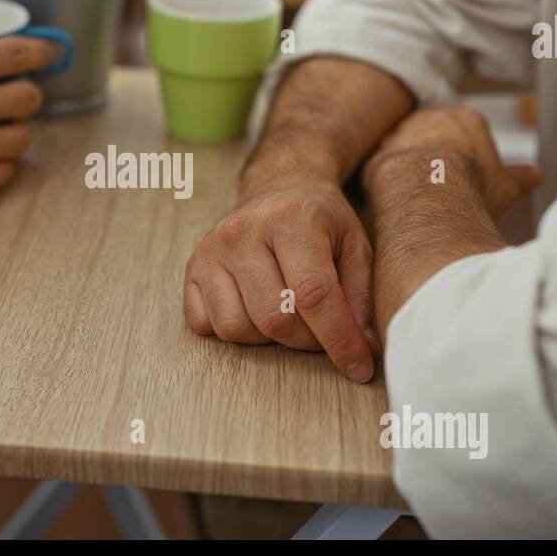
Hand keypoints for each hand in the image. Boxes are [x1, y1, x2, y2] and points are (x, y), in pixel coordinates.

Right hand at [183, 181, 377, 381]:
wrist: (278, 188)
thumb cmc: (320, 222)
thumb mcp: (354, 246)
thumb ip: (361, 296)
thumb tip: (364, 349)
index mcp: (290, 219)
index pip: (313, 295)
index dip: (338, 338)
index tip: (358, 367)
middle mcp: (243, 232)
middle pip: (274, 319)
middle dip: (306, 341)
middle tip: (322, 329)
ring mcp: (211, 250)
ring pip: (237, 328)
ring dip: (268, 338)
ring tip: (287, 314)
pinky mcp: (192, 268)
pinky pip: (207, 325)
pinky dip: (235, 331)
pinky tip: (254, 309)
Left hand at [362, 107, 540, 218]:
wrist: (429, 199)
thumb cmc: (471, 190)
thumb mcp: (507, 186)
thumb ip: (521, 177)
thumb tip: (535, 175)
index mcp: (466, 119)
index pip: (468, 131)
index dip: (469, 156)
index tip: (469, 176)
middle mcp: (430, 119)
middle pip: (434, 136)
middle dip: (437, 158)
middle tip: (443, 187)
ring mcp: (399, 134)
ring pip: (405, 148)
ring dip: (409, 168)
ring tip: (419, 197)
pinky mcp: (376, 155)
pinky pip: (381, 167)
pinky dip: (387, 182)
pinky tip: (395, 201)